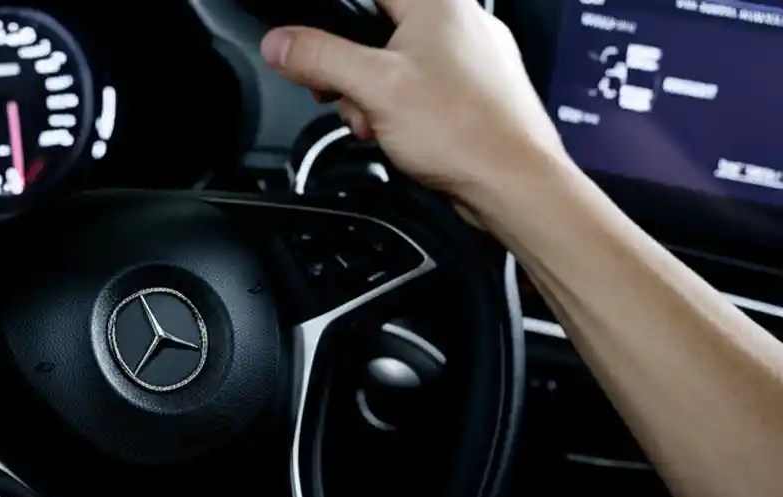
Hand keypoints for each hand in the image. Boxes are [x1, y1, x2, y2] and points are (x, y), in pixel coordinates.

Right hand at [261, 0, 569, 225]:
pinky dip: (402, 110)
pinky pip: (422, 88)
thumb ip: (320, 58)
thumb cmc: (465, 132)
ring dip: (374, 96)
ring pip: (398, 63)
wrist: (513, 183)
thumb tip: (280, 42)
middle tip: (349, 97)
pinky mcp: (475, 91)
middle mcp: (460, 20)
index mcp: (438, 3)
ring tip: (381, 124)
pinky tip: (403, 135)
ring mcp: (472, 56)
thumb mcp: (373, 88)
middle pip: (378, 29)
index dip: (333, 19)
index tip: (313, 45)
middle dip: (352, 70)